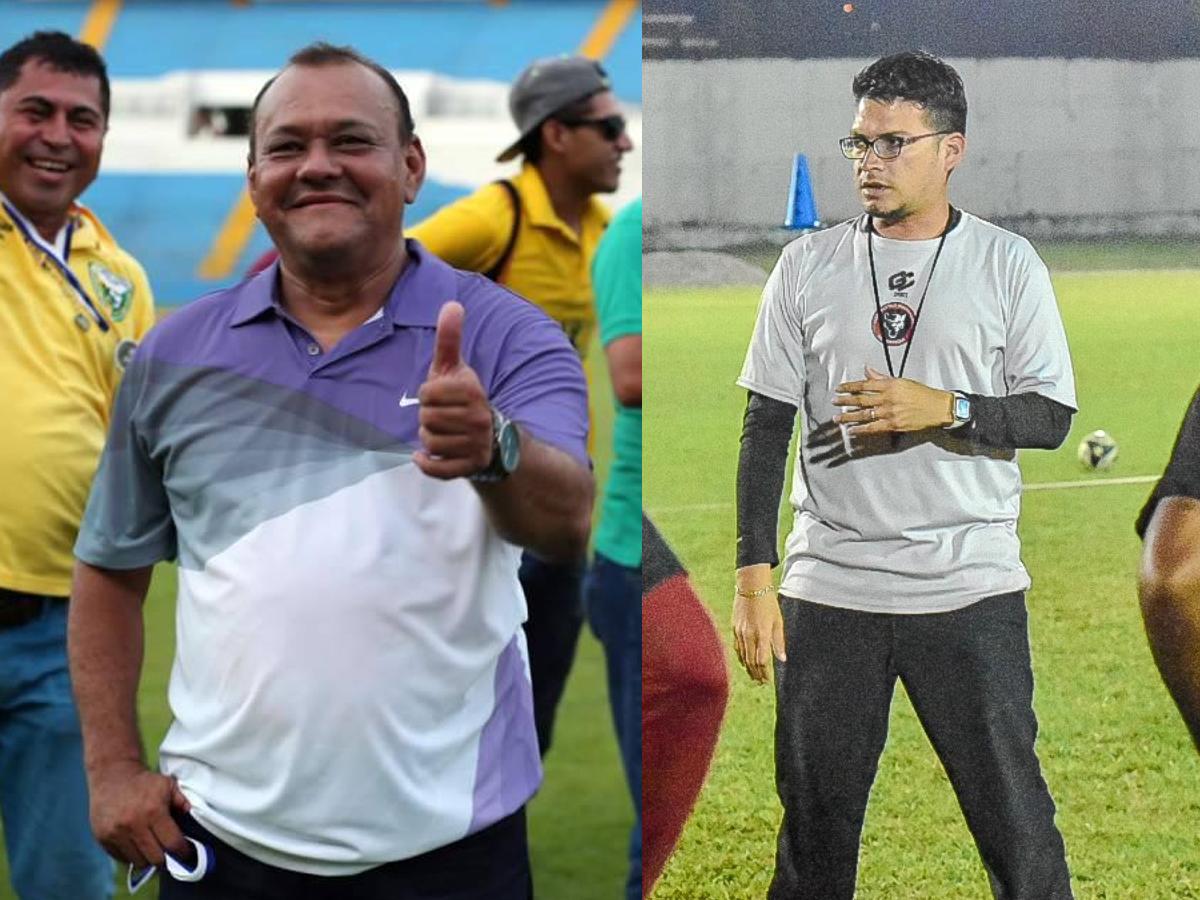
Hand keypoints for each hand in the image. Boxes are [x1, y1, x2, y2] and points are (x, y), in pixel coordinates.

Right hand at [88, 759, 192, 867]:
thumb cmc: (143, 781)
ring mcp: (116, 833)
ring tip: (152, 848)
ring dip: (148, 858)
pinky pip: (121, 858)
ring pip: (138, 861)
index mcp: (153, 812)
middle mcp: (133, 825)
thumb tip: (190, 816)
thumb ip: (182, 801)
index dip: (182, 851)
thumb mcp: (167, 785)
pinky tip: (136, 845)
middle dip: (166, 858)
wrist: (111, 775)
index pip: (172, 843)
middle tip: (169, 853)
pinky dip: (131, 856)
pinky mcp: (102, 838)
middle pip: (155, 858)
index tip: (185, 853)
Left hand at [414, 302, 493, 478]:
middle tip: (444, 417)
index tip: (441, 397)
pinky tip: (427, 456)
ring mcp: (476, 444)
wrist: (492, 437)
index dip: (427, 394)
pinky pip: (437, 468)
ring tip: (445, 433)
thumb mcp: (456, 367)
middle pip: (426, 418)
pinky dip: (428, 463)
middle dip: (428, 418)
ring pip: (429, 442)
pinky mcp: (470, 466)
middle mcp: (478, 418)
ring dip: (429, 439)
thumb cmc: (464, 397)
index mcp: (472, 391)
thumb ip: (449, 338)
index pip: (427, 393)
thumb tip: (452, 303)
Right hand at [732, 590, 785, 683]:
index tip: (768, 681)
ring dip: (749, 668)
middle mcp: (749, 635)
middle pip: (751, 661)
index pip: (762, 660)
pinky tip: (744, 662)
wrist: (750, 585)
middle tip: (761, 683)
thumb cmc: (767, 601)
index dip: (765, 673)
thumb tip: (782, 659)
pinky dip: (741, 657)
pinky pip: (737, 648)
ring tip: (754, 677)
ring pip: (743, 656)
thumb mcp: (777, 620)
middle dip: (756, 674)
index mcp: (762, 634)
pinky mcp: (734, 628)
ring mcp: (740, 632)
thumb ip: (779, 641)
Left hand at [833, 366, 953, 433]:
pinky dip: (861, 429)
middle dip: (845, 401)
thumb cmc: (921, 393)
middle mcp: (888, 398)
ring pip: (864, 414)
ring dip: (848, 416)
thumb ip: (882, 377)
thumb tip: (867, 370)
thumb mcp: (901, 381)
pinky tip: (851, 430)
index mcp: (890, 385)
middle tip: (834, 401)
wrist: (938, 407)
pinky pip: (873, 428)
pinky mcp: (893, 425)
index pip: (864, 385)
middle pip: (861, 400)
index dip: (849, 386)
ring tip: (837, 417)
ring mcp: (889, 412)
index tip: (839, 388)